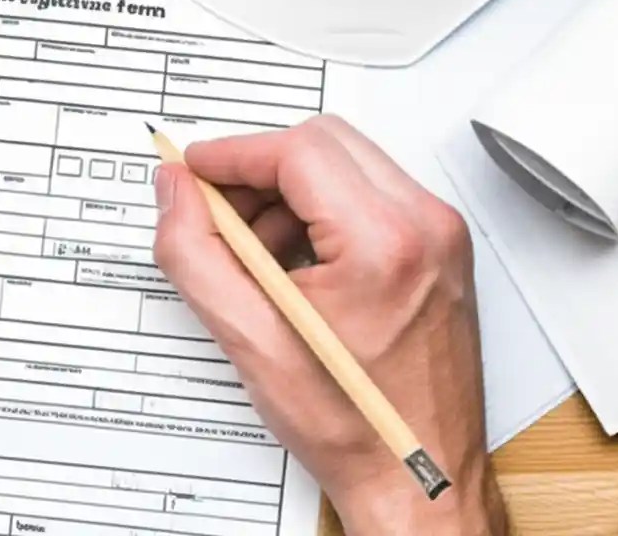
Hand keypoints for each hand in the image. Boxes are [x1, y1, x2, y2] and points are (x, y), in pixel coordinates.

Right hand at [152, 115, 506, 534]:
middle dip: (259, 168)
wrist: (417, 474)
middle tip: (217, 209)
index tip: (195, 170)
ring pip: (348, 164)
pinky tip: (291, 264)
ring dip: (289, 191)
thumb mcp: (250, 339)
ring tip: (253, 251)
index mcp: (385, 244)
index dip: (232, 154)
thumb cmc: (354, 425)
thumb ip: (195, 253)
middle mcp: (426, 227)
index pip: (297, 150)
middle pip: (325, 143)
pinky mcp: (440, 250)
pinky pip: (371, 196)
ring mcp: (441, 237)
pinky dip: (321, 211)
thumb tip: (176, 193)